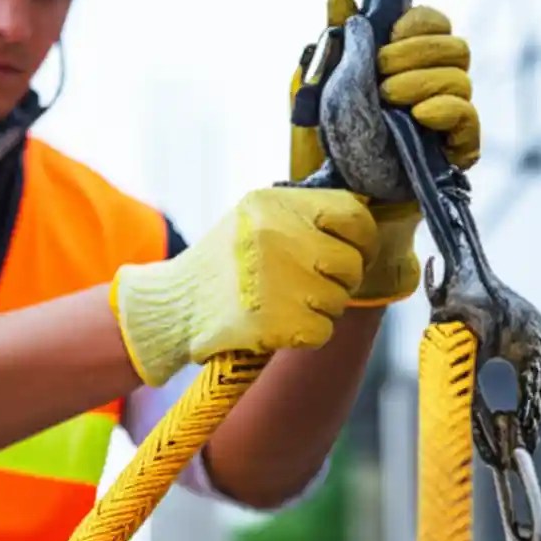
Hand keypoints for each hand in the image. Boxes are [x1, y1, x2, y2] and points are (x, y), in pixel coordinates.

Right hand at [109, 187, 375, 385]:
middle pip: (350, 263)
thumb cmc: (224, 263)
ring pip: (339, 300)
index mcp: (273, 206)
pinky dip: (307, 333)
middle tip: (311, 283)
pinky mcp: (275, 322)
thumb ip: (303, 215)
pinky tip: (280, 324)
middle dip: (339, 279)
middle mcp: (276, 238)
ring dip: (320, 308)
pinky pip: (323, 331)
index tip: (354, 251)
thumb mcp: (254, 219)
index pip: (353, 215)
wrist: (175, 307)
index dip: (363, 238)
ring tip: (285, 302)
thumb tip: (365, 216)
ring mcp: (276, 280)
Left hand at [289, 0, 481, 305]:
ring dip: (422, 84)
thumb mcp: (326, 88)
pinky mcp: (457, 149)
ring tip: (390, 104)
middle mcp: (434, 84)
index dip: (417, 25)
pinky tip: (419, 118)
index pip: (434, 23)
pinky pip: (469, 117)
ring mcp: (448, 117)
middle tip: (381, 80)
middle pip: (455, 47)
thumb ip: (340, 43)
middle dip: (414, 56)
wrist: (342, 195)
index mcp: (407, 62)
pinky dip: (446, 110)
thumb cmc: (337, 142)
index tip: (388, 40)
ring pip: (461, 78)